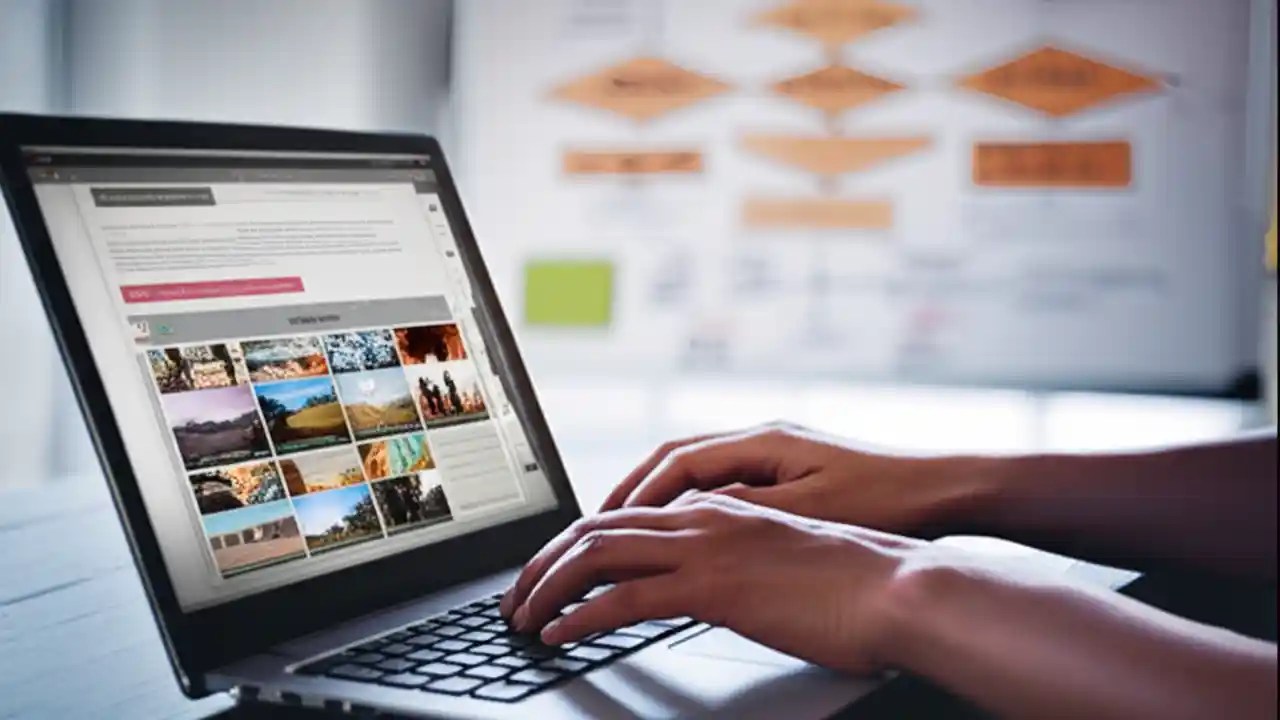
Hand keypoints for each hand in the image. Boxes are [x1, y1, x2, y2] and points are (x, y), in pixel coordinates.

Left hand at [500, 492, 921, 675]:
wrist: (898, 587)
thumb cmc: (856, 582)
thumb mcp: (786, 562)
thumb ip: (742, 563)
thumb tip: (716, 585)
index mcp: (720, 508)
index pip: (627, 515)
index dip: (578, 542)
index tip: (551, 573)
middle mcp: (704, 517)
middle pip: (598, 527)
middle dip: (546, 562)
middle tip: (517, 597)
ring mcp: (706, 547)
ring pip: (598, 554)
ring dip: (549, 586)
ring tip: (523, 618)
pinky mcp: (712, 587)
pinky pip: (623, 597)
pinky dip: (580, 615)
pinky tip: (559, 634)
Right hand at [599, 423, 987, 535]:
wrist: (946, 490)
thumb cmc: (888, 499)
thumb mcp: (810, 511)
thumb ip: (746, 510)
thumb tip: (686, 518)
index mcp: (764, 441)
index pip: (678, 461)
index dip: (638, 492)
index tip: (605, 521)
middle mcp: (764, 438)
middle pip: (679, 458)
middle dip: (635, 490)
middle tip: (598, 524)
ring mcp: (778, 452)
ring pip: (699, 470)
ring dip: (661, 497)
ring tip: (629, 529)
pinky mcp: (793, 471)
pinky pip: (725, 483)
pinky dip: (694, 504)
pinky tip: (686, 531)